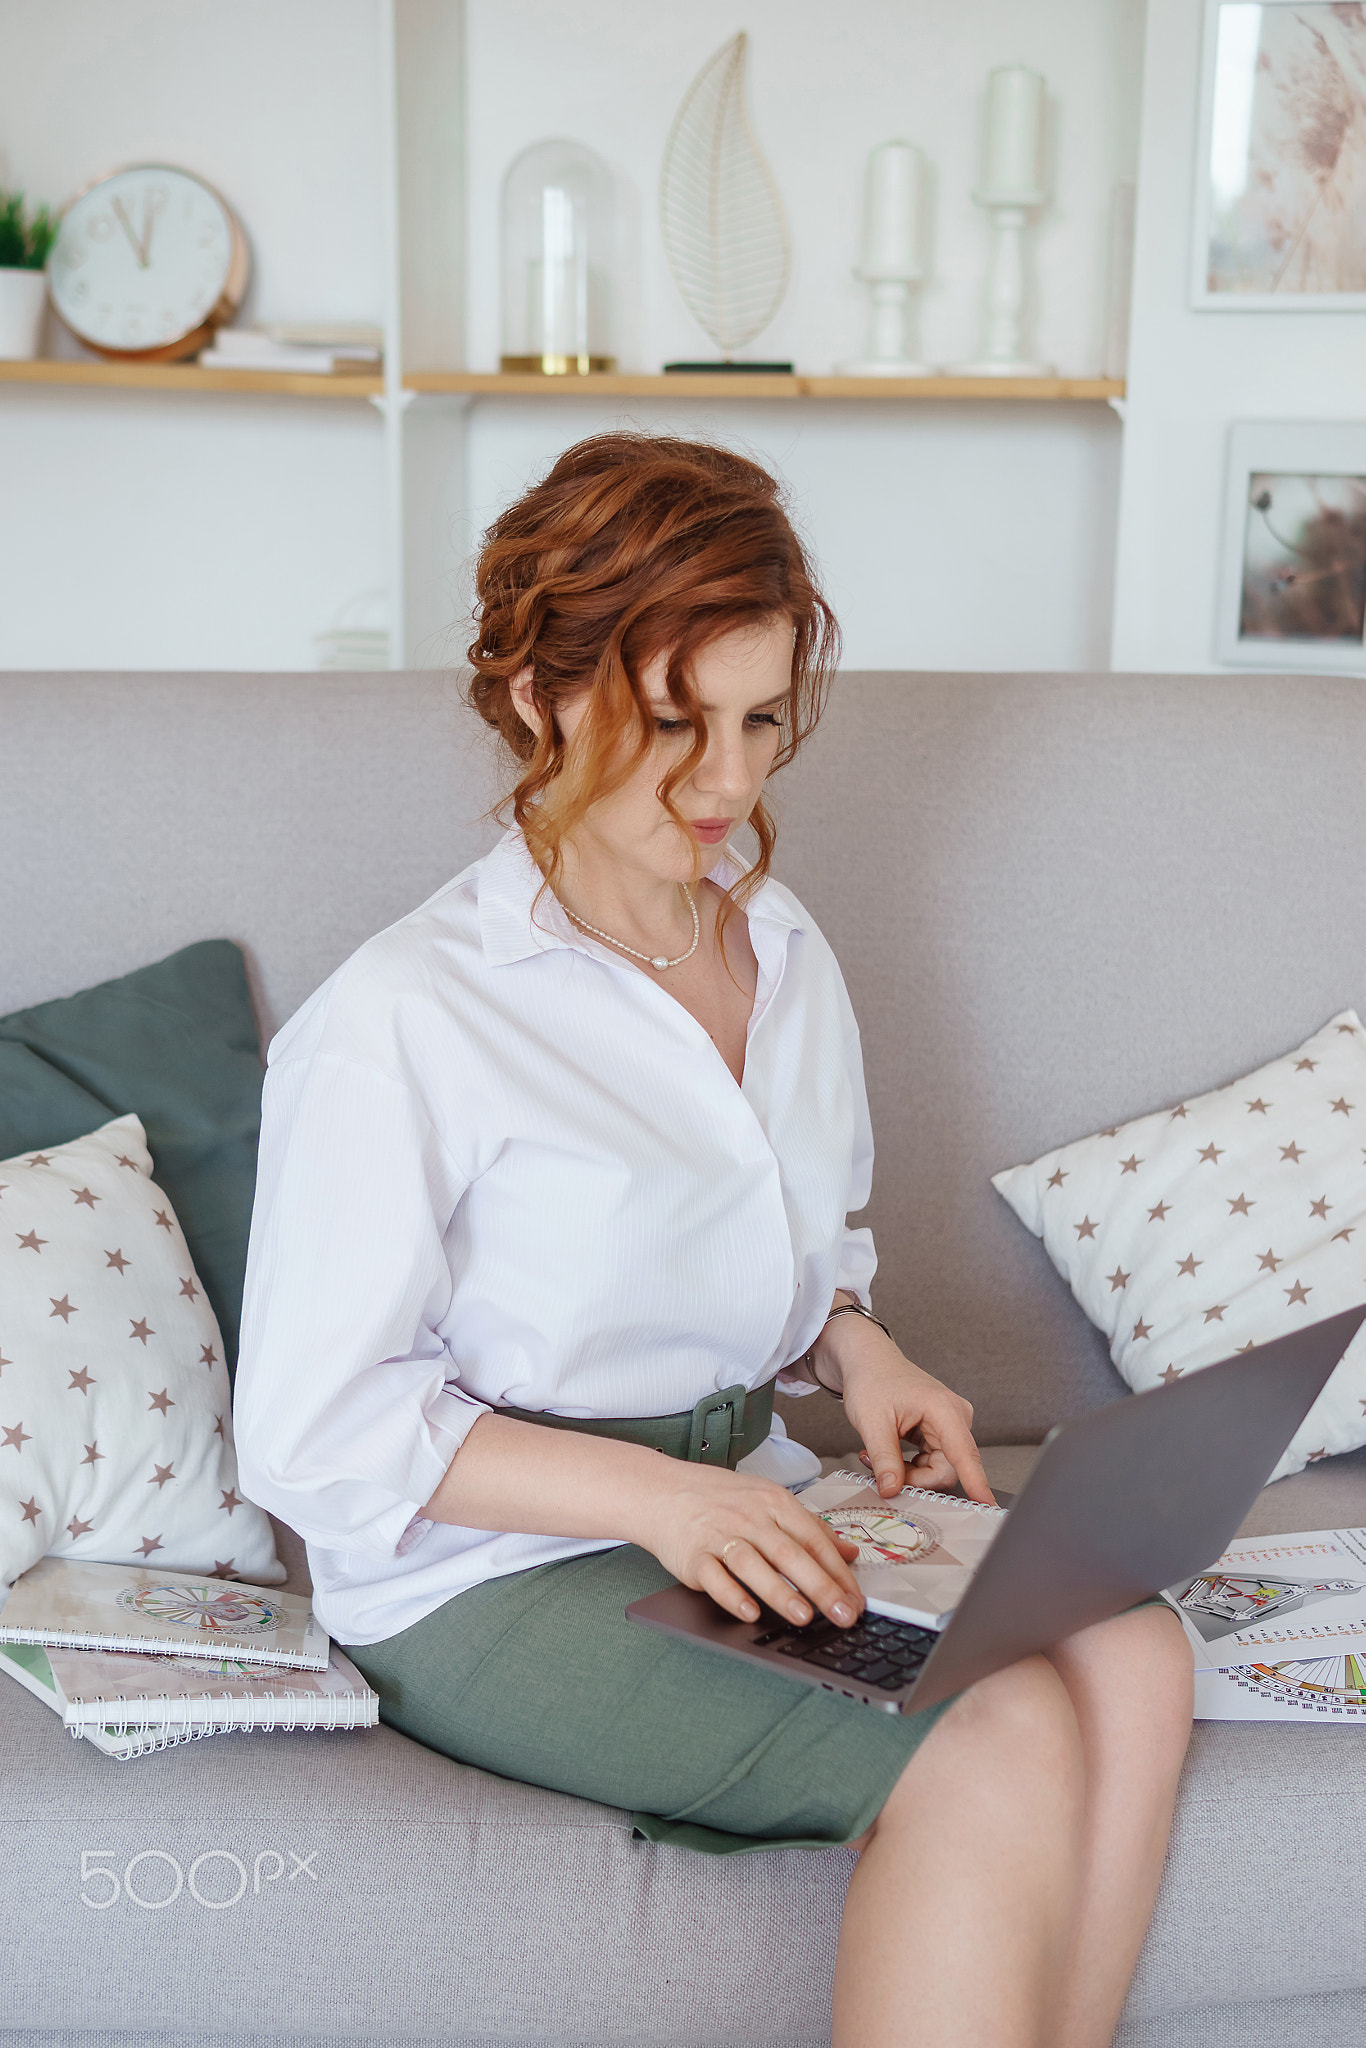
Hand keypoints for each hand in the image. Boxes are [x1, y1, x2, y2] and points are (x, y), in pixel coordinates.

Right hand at [636, 1461, 864, 1629]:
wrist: (661, 1490)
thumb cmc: (719, 1499)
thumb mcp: (768, 1501)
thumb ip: (810, 1528)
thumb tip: (850, 1553)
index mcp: (774, 1502)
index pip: (814, 1539)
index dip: (838, 1572)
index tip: (856, 1600)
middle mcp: (749, 1517)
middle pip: (790, 1553)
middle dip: (820, 1586)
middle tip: (843, 1614)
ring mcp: (720, 1535)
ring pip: (754, 1564)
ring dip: (780, 1592)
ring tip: (804, 1616)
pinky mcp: (692, 1555)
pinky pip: (714, 1577)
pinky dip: (732, 1595)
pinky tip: (749, 1612)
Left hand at [817, 1314, 994, 1504]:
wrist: (868, 1362)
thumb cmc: (873, 1379)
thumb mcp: (871, 1422)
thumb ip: (884, 1459)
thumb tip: (892, 1490)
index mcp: (943, 1409)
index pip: (964, 1454)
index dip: (976, 1482)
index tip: (987, 1504)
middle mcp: (955, 1417)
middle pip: (947, 1469)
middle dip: (913, 1478)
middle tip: (880, 1469)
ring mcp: (950, 1426)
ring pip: (938, 1470)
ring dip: (908, 1472)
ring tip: (877, 1456)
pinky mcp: (941, 1433)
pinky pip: (932, 1463)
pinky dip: (909, 1465)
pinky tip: (889, 1452)